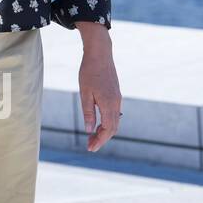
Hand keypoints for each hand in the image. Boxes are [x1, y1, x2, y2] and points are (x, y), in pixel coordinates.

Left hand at [76, 21, 120, 151]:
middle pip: (113, 128)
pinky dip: (107, 122)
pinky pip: (114, 114)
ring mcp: (117, 99)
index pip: (107, 129)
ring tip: (92, 137)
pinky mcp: (116, 95)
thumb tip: (89, 130)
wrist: (100, 54)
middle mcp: (116, 103)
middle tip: (90, 146)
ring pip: (114, 121)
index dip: (100, 140)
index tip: (90, 148)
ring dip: (105, 131)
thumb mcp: (84, 93)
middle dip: (102, 139)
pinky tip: (97, 123)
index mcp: (109, 104)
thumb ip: (88, 112)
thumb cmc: (89, 72)